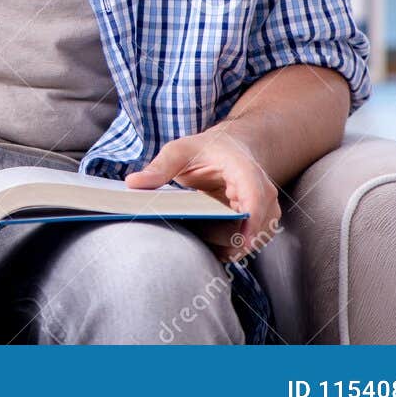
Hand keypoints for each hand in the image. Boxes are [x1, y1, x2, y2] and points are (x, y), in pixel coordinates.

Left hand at [123, 129, 281, 263]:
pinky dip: (233, 247)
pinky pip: (251, 239)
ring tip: (207, 247)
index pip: (256, 195)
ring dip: (234, 246)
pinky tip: (212, 248)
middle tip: (209, 249)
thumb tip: (132, 183)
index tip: (240, 242)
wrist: (230, 147)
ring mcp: (263, 205)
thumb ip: (159, 168)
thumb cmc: (205, 149)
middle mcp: (261, 188)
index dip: (251, 219)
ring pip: (259, 235)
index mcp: (242, 167)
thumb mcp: (179, 150)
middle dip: (237, 241)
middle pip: (261, 222)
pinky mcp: (259, 218)